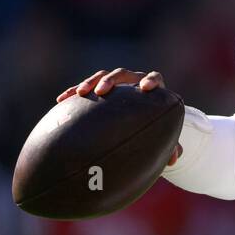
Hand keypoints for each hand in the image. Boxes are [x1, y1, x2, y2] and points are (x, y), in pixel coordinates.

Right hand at [56, 68, 181, 164]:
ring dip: (91, 82)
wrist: (142, 117)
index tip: (146, 87)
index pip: (154, 78)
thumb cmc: (157, 126)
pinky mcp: (98, 90)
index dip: (151, 80)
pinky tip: (60, 100)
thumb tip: (174, 160)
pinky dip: (73, 92)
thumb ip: (171, 145)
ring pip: (102, 76)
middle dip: (112, 80)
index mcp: (153, 89)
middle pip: (123, 74)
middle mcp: (134, 82)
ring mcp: (115, 84)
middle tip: (103, 90)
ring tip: (80, 93)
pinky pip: (84, 88)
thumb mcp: (163, 134)